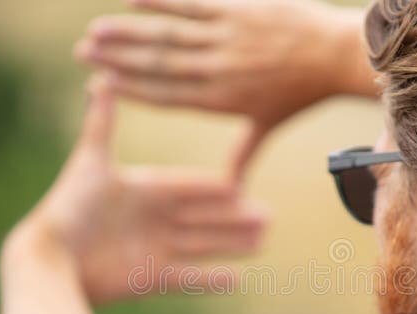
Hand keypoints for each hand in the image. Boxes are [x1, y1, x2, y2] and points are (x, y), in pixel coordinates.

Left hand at [12, 76, 266, 303]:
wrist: (47, 260)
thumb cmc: (66, 209)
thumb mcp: (90, 161)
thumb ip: (102, 122)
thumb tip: (101, 78)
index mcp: (143, 190)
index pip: (189, 188)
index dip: (216, 190)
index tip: (244, 188)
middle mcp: (151, 219)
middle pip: (203, 218)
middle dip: (236, 218)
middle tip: (270, 218)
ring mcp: (151, 250)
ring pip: (202, 246)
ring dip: (232, 244)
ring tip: (263, 242)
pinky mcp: (147, 279)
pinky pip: (187, 279)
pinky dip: (210, 280)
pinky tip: (237, 278)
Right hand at [75, 0, 375, 178]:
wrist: (333, 57)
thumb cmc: (299, 94)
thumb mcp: (267, 125)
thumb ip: (242, 154)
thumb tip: (232, 191)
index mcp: (220, 100)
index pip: (164, 95)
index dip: (128, 88)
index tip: (97, 81)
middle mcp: (218, 72)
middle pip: (157, 65)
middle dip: (117, 59)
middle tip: (82, 52)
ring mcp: (227, 39)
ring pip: (168, 36)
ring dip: (128, 32)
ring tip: (96, 30)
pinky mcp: (239, 10)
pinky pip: (193, 3)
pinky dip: (161, 0)